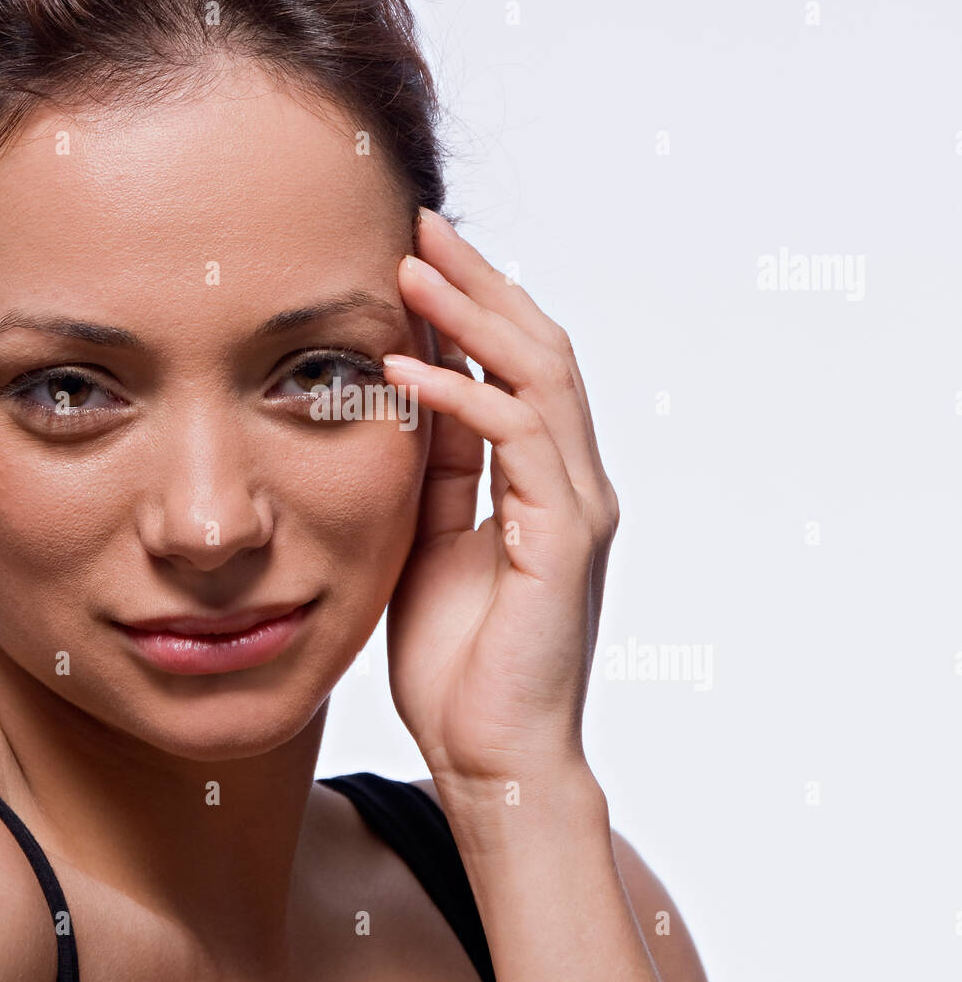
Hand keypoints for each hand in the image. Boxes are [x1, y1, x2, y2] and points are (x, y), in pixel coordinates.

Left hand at [382, 208, 619, 787]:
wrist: (489, 756)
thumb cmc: (457, 661)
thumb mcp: (429, 541)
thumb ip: (435, 471)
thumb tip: (411, 395)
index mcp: (544, 481)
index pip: (519, 366)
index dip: (475, 304)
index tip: (415, 254)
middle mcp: (572, 480)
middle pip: (540, 348)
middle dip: (480, 282)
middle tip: (420, 225)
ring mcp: (576, 505)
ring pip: (539, 376)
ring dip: (474, 316)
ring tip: (410, 268)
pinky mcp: (565, 537)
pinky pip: (515, 440)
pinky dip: (461, 395)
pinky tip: (405, 369)